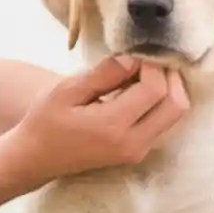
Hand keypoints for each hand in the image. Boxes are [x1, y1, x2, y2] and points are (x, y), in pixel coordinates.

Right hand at [5, 55, 189, 188]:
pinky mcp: (138, 152)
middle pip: (177, 105)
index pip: (155, 89)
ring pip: (175, 115)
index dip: (152, 66)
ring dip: (167, 89)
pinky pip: (164, 123)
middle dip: (169, 77)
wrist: (36, 158)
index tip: (134, 54)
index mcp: (113, 125)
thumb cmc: (46, 121)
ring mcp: (138, 151)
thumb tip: (133, 58)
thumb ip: (103, 74)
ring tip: (139, 76)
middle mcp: (134, 143)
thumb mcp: (67, 90)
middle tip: (145, 62)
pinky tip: (136, 91)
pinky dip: (160, 102)